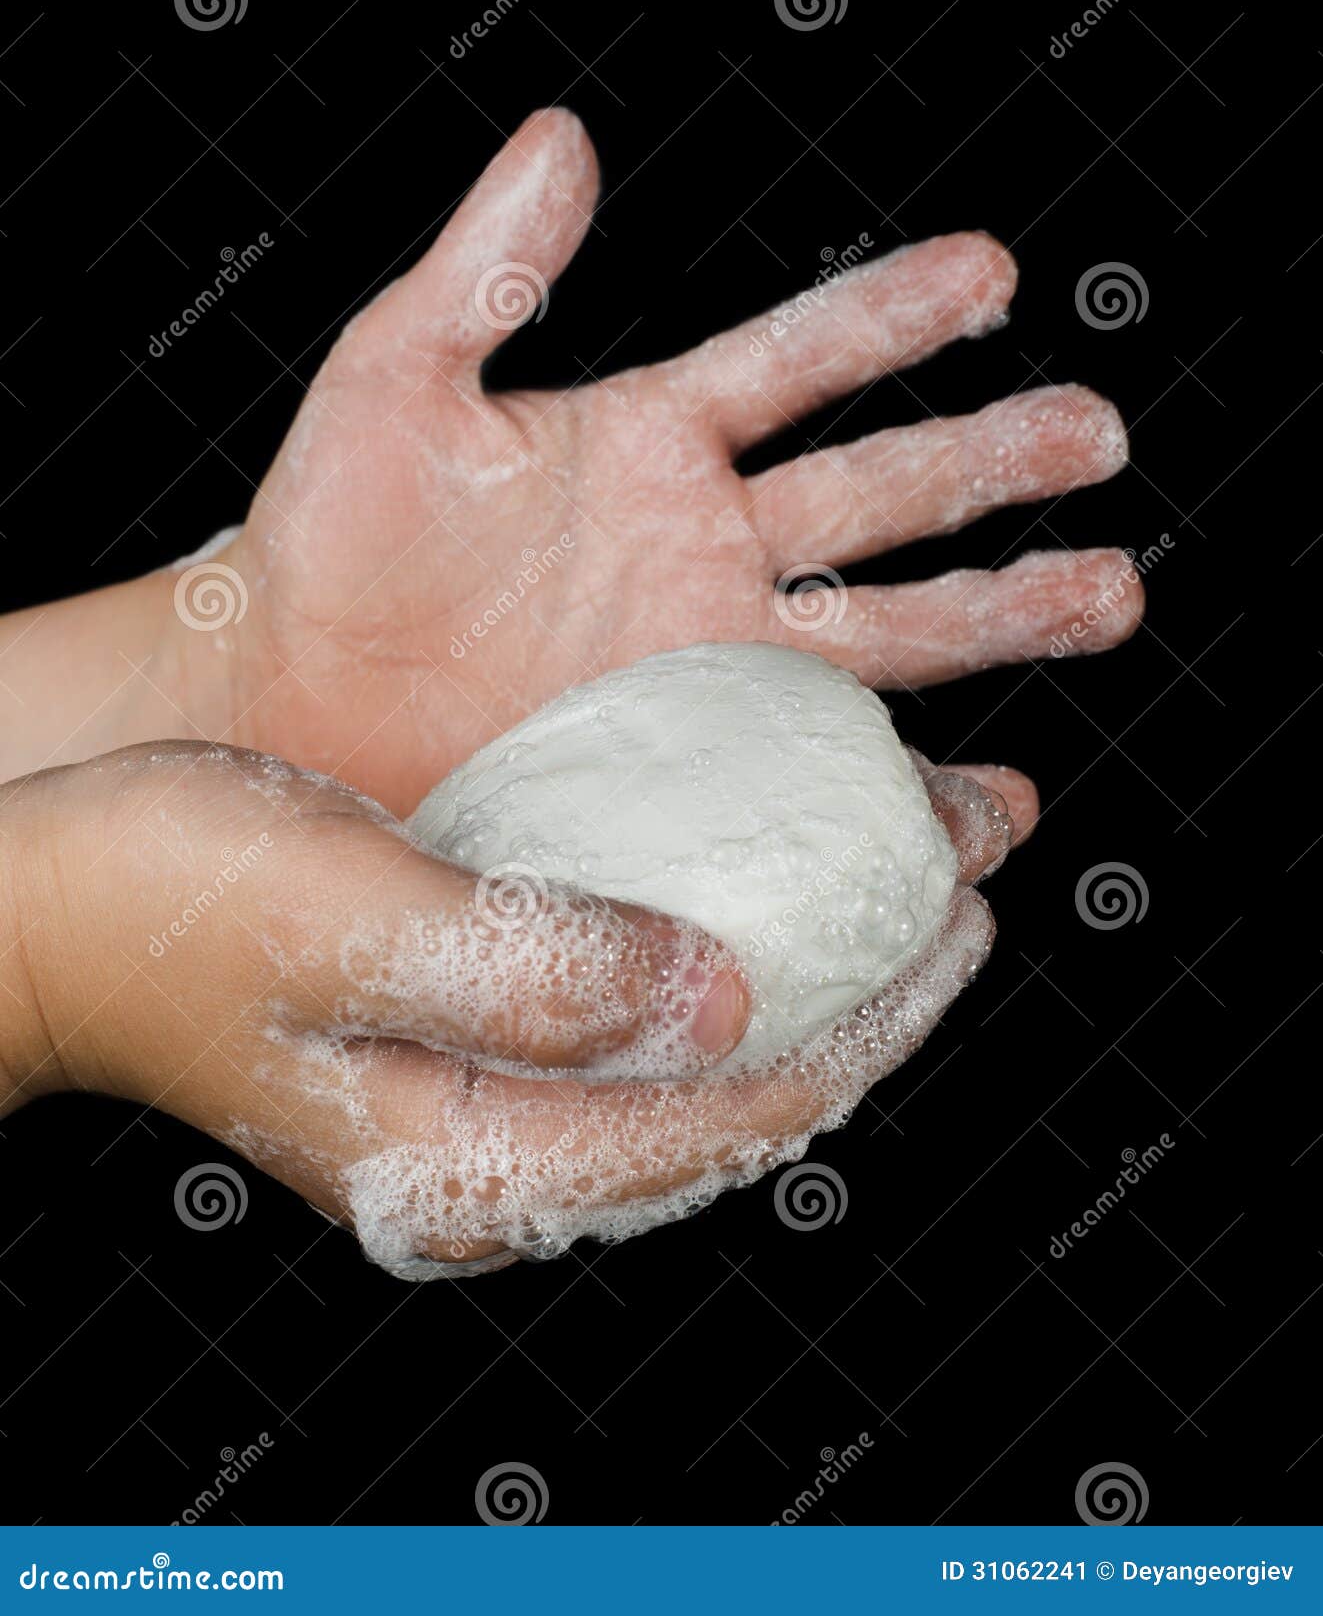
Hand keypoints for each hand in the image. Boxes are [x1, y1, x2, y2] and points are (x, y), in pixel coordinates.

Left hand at [0, 110, 1140, 812]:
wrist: (294, 702)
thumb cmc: (327, 544)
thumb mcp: (395, 383)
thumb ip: (486, 270)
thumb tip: (559, 141)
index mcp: (648, 443)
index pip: (795, 362)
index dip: (889, 317)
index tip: (990, 274)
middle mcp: (701, 547)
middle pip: (879, 493)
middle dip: (992, 459)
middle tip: (1095, 434)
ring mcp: (709, 657)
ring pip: (887, 627)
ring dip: (1001, 605)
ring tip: (1106, 586)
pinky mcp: (698, 757)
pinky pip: (827, 763)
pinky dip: (915, 776)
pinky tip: (994, 782)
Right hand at [0, 741, 1017, 1273]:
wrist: (42, 906)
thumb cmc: (160, 906)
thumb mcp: (351, 923)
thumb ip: (536, 971)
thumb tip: (719, 998)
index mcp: (474, 1159)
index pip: (734, 1119)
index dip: (869, 1021)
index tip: (959, 921)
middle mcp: (496, 1158)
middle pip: (740, 1097)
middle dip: (872, 992)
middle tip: (969, 880)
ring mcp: (484, 1106)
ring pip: (704, 1055)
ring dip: (816, 963)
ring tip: (911, 874)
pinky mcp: (470, 1041)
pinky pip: (639, 1014)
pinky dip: (725, 947)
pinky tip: (767, 884)